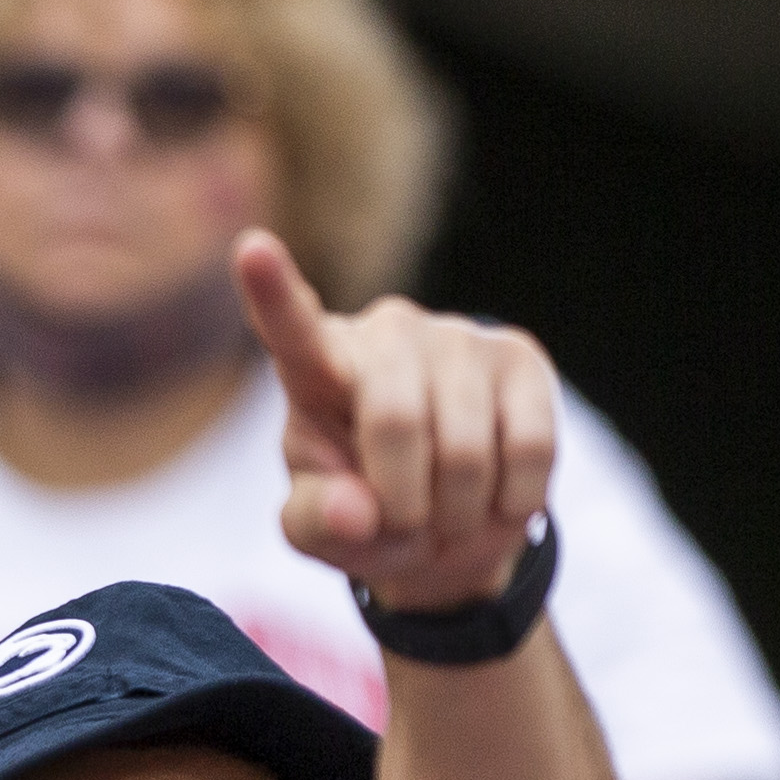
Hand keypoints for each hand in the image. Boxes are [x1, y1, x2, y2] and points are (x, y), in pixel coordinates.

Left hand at [235, 229, 554, 615]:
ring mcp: (457, 337)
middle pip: (396, 419)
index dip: (273, 292)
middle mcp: (385, 333)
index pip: (290, 329)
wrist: (446, 520)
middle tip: (401, 524)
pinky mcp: (520, 356)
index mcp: (315, 368)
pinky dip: (509, 500)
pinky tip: (493, 498)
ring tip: (443, 513)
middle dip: (402, 501)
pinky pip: (529, 448)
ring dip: (455, 512)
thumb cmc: (363, 513)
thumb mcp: (322, 531)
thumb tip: (356, 512)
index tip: (250, 248)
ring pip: (466, 448)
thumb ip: (320, 524)